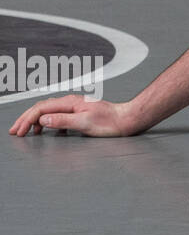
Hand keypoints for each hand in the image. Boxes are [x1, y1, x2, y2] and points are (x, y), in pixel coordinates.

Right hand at [9, 95, 135, 136]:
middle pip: (42, 108)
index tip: (18, 132)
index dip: (27, 120)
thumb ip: (63, 121)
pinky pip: (59, 116)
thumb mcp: (84, 123)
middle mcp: (71, 102)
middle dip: (26, 119)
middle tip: (14, 131)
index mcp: (70, 102)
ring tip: (26, 132)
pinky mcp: (80, 113)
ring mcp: (75, 106)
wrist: (126, 119)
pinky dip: (48, 124)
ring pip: (49, 111)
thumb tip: (43, 120)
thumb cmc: (109, 122)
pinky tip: (48, 132)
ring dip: (35, 121)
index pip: (41, 108)